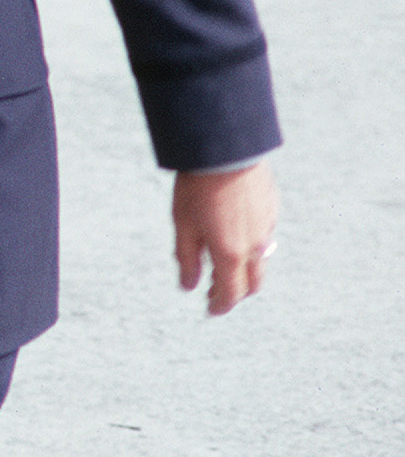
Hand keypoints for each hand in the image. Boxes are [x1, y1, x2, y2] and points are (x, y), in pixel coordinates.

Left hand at [172, 163, 277, 316]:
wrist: (225, 147)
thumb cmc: (198, 185)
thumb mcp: (183, 224)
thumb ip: (187, 259)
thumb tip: (189, 285)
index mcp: (230, 253)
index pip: (231, 294)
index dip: (220, 306)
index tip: (210, 309)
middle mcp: (255, 244)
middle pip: (252, 283)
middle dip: (235, 291)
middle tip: (215, 289)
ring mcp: (267, 224)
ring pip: (260, 258)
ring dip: (243, 267)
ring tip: (222, 261)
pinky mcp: (272, 206)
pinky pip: (264, 234)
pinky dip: (250, 243)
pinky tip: (234, 231)